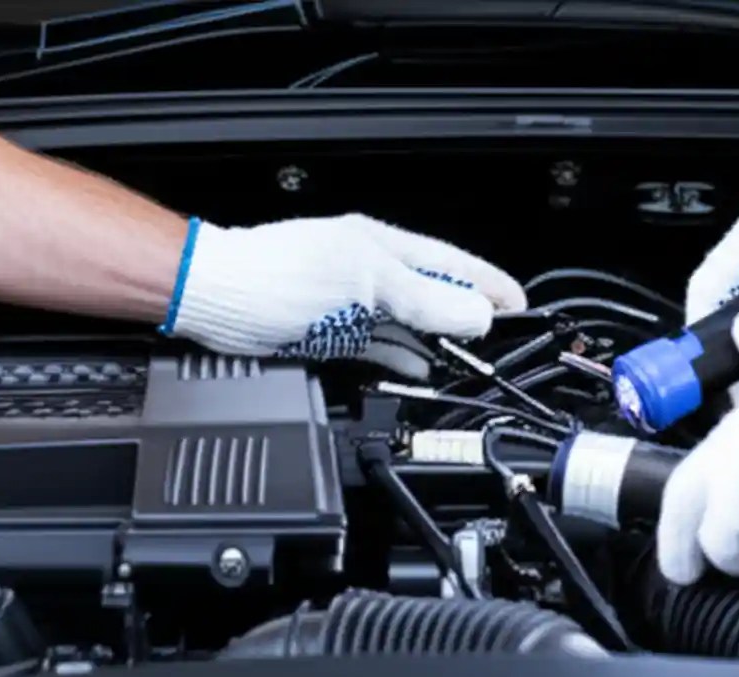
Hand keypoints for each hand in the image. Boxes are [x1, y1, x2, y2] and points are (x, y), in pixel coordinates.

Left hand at [161, 214, 526, 359]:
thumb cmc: (279, 276)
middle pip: (437, 295)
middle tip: (499, 341)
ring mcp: (352, 301)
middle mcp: (373, 271)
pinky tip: (419, 368)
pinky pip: (382, 345)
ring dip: (438, 343)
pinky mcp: (331, 330)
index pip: (456, 264)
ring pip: (411, 323)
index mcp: (386, 247)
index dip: (490, 285)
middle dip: (469, 317)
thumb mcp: (368, 286)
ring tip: (467, 362)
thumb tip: (475, 313)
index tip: (519, 305)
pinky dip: (404, 357)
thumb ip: (426, 301)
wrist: (219, 299)